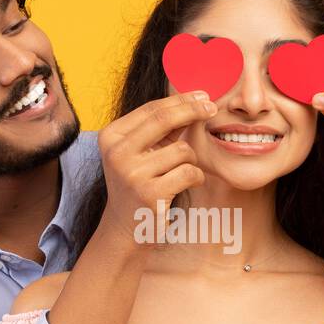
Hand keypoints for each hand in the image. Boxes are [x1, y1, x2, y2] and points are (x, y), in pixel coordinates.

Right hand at [96, 91, 216, 239]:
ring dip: (191, 160)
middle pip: (164, 120)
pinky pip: (189, 172)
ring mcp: (132, 174)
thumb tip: (196, 99)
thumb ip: (162, 128)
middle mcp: (117, 153)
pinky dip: (195, 177)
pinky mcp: (150, 194)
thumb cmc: (140, 183)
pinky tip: (184, 185)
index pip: (151, 110)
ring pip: (182, 150)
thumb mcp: (143, 151)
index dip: (181, 100)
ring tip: (179, 173)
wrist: (126, 228)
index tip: (203, 96)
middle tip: (212, 109)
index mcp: (111, 137)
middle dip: (193, 111)